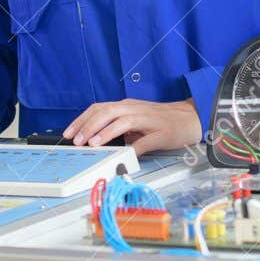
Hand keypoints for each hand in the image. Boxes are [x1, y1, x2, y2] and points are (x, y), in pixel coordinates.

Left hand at [63, 98, 201, 154]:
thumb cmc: (160, 120)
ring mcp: (149, 120)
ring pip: (123, 121)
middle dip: (89, 125)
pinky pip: (145, 140)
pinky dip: (133, 147)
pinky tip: (123, 154)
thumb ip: (116, 127)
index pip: (99, 108)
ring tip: (93, 143)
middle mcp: (135, 109)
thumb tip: (93, 139)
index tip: (69, 132)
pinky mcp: (162, 133)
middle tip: (76, 140)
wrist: (190, 118)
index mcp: (126, 106)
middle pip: (107, 112)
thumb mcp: (134, 120)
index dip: (82, 119)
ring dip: (106, 132)